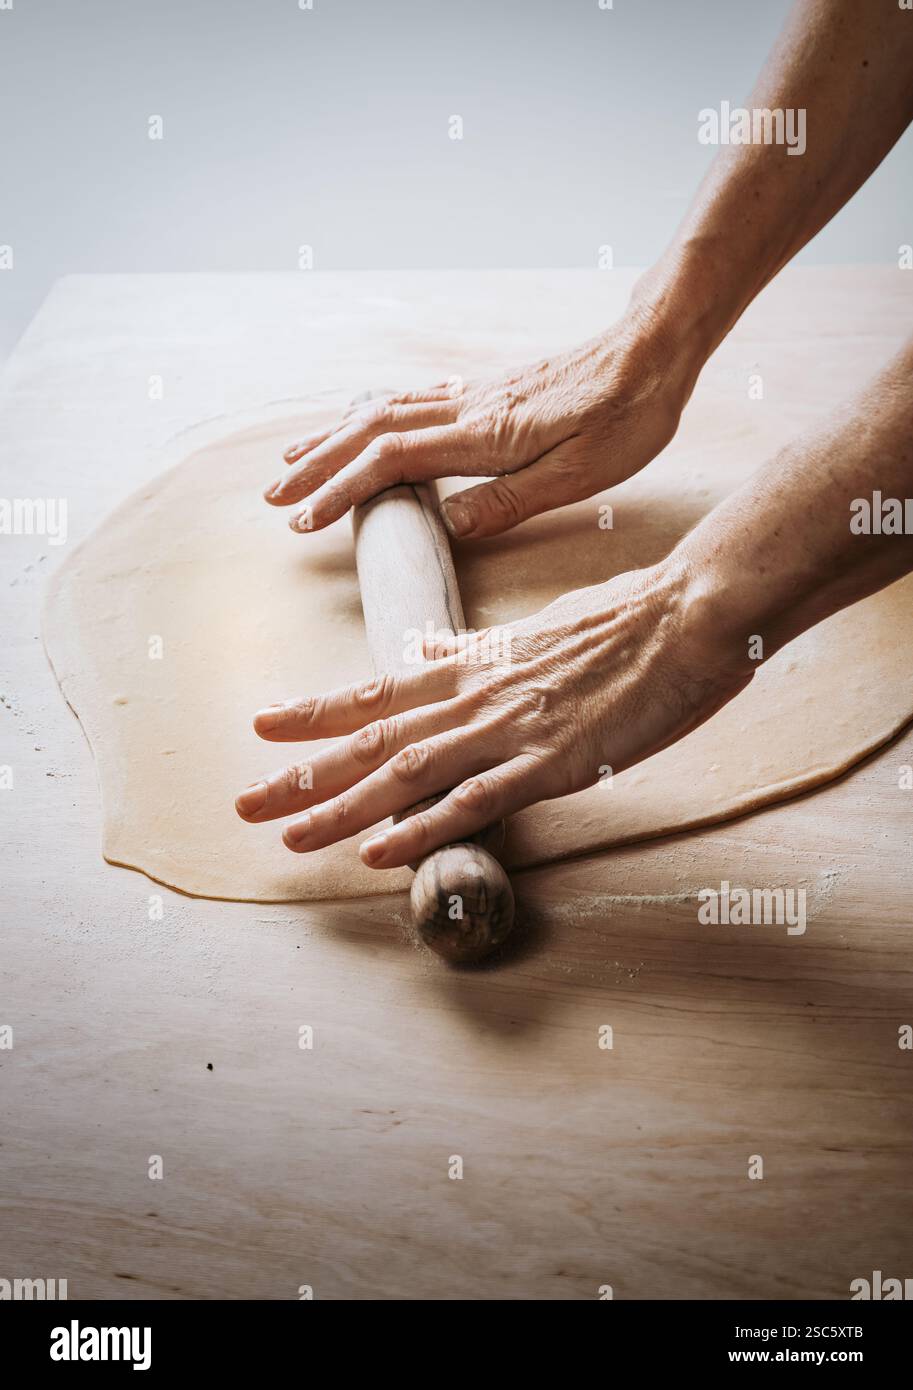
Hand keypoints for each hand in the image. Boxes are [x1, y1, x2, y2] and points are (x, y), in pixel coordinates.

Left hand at [234, 561, 750, 868]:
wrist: (687, 614)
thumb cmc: (623, 620)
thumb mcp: (535, 628)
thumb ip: (479, 648)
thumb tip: (431, 646)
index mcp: (473, 663)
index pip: (375, 690)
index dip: (315, 712)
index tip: (263, 726)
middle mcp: (474, 695)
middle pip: (371, 739)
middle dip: (302, 774)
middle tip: (245, 802)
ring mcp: (509, 730)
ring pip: (405, 773)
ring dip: (342, 808)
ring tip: (290, 837)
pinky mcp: (551, 763)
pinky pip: (474, 802)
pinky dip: (421, 829)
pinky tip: (379, 853)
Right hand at [264, 307, 696, 539]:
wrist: (652, 351)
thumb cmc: (627, 417)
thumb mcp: (581, 475)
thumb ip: (511, 501)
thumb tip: (448, 527)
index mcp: (484, 436)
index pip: (391, 464)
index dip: (341, 493)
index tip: (304, 521)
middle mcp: (467, 410)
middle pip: (371, 434)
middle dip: (319, 467)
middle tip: (275, 496)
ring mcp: (473, 395)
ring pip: (383, 411)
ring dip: (334, 437)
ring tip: (296, 459)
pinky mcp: (486, 391)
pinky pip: (410, 399)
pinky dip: (370, 414)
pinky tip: (360, 421)